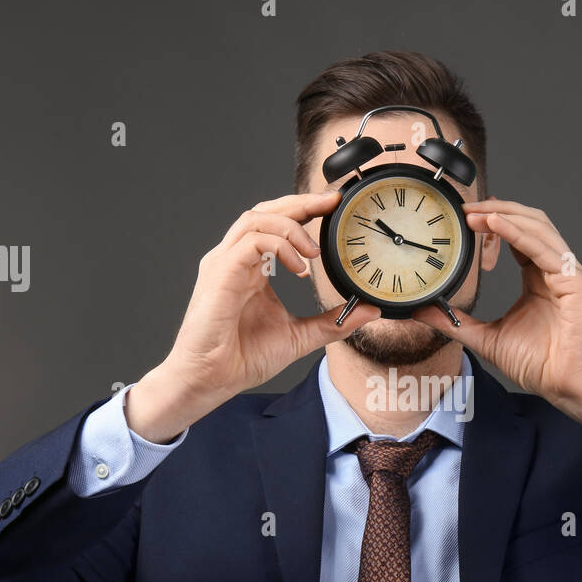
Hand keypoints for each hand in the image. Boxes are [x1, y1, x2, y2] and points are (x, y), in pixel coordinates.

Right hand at [126, 191, 379, 441]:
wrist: (212, 379)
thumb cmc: (243, 357)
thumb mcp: (300, 336)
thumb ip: (333, 321)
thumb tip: (369, 311)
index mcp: (251, 268)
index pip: (277, 224)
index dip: (305, 210)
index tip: (334, 207)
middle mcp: (236, 259)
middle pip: (267, 211)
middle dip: (301, 202)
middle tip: (331, 202)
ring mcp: (225, 263)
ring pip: (257, 218)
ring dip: (292, 226)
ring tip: (315, 251)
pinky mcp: (220, 272)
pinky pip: (252, 241)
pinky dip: (280, 245)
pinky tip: (299, 266)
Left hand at [413, 198, 581, 453]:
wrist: (569, 388)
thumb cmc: (542, 366)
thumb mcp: (487, 339)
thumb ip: (457, 323)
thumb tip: (424, 312)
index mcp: (539, 278)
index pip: (517, 236)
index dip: (493, 222)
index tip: (464, 218)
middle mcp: (555, 270)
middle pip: (529, 222)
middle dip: (497, 210)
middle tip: (465, 208)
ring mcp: (567, 273)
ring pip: (537, 227)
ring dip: (505, 215)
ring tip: (475, 213)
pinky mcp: (575, 282)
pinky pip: (543, 249)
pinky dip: (518, 233)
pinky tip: (495, 225)